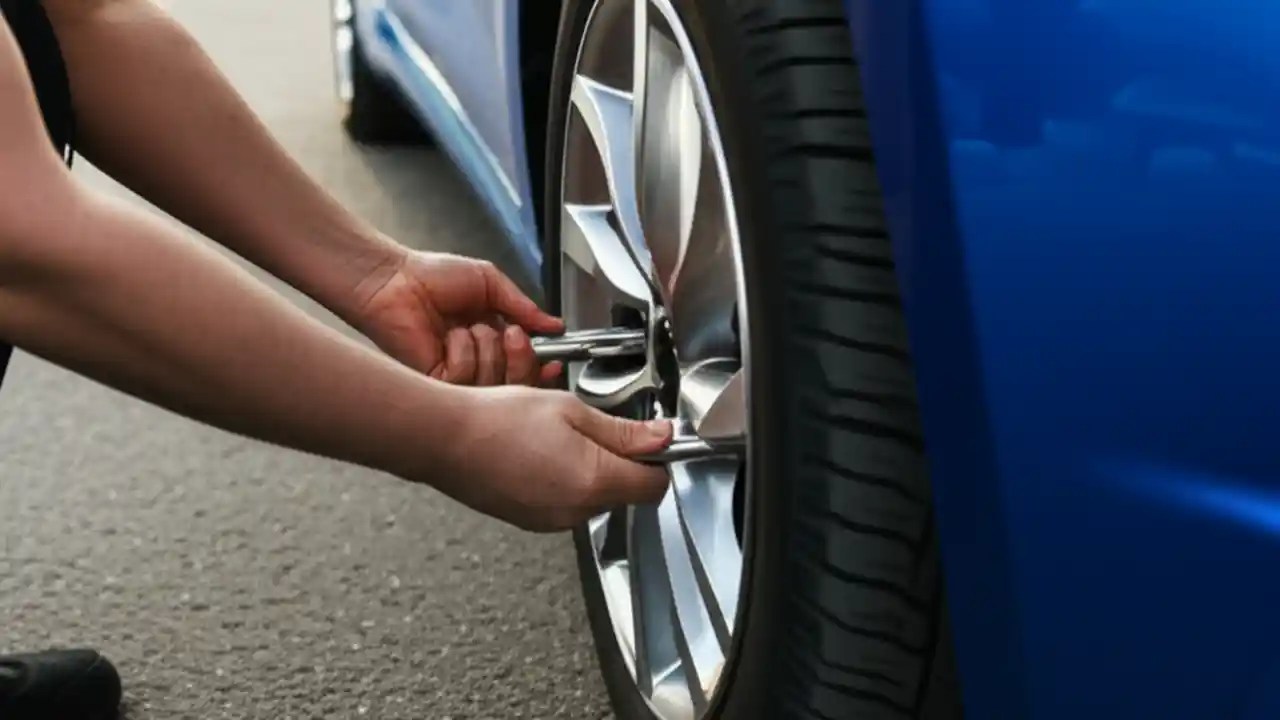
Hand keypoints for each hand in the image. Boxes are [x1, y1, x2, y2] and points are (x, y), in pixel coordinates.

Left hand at [355, 250, 564, 385]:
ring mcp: (457, 375)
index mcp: (493, 339)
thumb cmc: (432, 276)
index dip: (542, 367)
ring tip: (467, 327)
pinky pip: (466, 378)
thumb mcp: (491, 283)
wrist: (395, 279)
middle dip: (522, 358)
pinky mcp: (436, 382)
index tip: (554, 360)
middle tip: (511, 333)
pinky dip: (462, 351)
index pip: (526, 366)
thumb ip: (524, 307)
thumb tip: (554, 326)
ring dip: (486, 347)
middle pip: (517, 383)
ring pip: (494, 382)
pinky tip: (447, 336)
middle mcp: (477, 361)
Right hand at [431, 386, 673, 531]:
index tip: (648, 439)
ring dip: (589, 470)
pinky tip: (539, 454)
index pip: (654, 486)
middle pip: (624, 492)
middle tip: (590, 426)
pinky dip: (563, 480)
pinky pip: (565, 503)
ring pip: (594, 497)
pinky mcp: (531, 521)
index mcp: (593, 481)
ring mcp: (551, 521)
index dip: (657, 460)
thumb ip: (622, 430)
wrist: (444, 438)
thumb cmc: (497, 418)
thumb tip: (661, 438)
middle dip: (620, 461)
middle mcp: (575, 511)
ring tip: (556, 437)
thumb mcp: (570, 409)